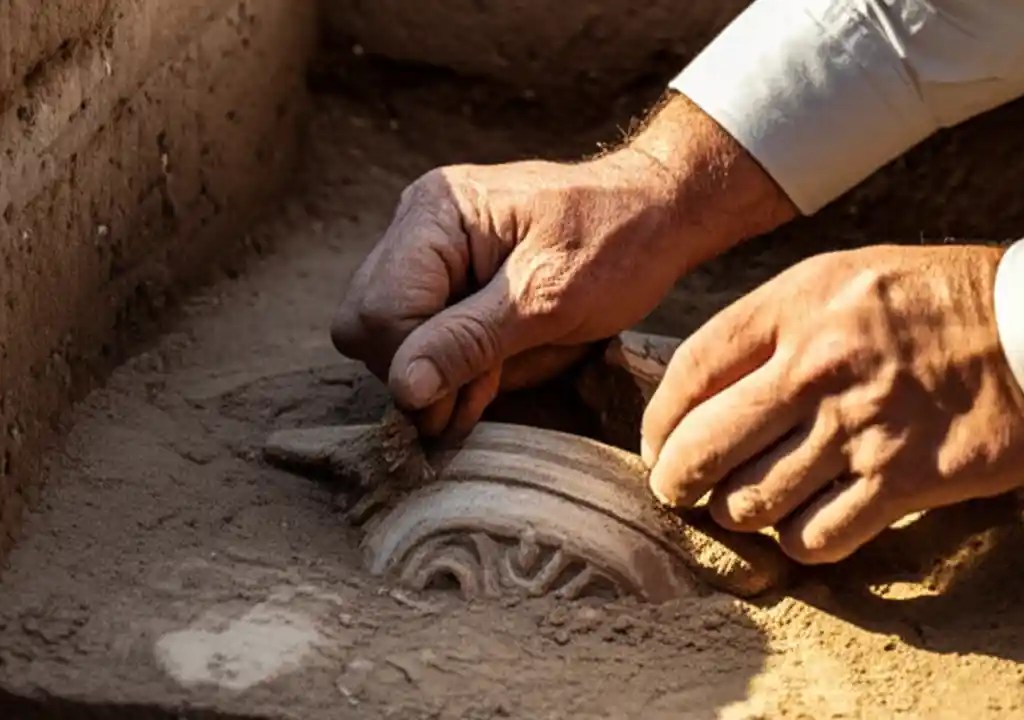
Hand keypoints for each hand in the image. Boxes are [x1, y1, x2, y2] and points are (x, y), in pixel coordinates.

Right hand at [332, 95, 794, 437]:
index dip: (418, 368)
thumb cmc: (617, 244)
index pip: (380, 312)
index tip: (474, 396)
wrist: (657, 215)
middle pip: (366, 325)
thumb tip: (403, 389)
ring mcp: (425, 249)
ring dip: (442, 370)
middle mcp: (416, 224)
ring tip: (505, 365)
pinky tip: (501, 359)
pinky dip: (455, 362)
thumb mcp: (548, 300)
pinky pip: (418, 336)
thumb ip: (469, 343)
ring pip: (385, 338)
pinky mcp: (443, 275)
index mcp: (436, 213)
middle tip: (491, 382)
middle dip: (425, 370)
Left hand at [641, 245, 1023, 563]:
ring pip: (752, 499)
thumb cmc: (942, 300)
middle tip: (678, 491)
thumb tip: (709, 380)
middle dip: (676, 480)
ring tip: (741, 508)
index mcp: (796, 305)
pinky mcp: (903, 479)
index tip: (656, 444)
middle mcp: (816, 366)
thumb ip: (776, 322)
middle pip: (705, 444)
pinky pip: (816, 534)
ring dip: (736, 513)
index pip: (692, 370)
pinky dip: (797, 540)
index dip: (659, 419)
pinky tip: (802, 527)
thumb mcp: (846, 277)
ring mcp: (858, 426)